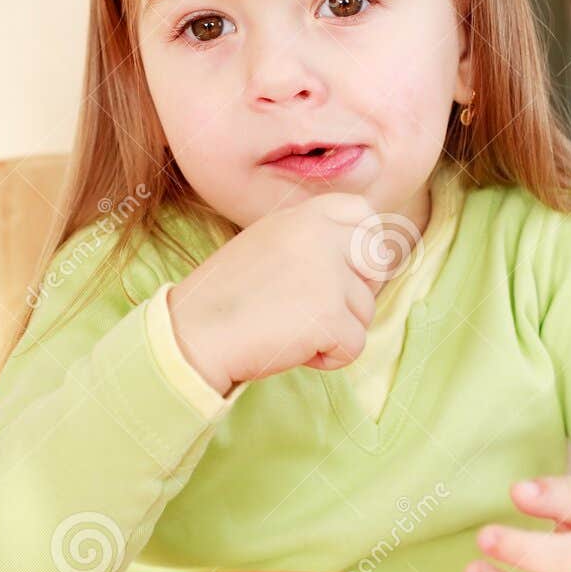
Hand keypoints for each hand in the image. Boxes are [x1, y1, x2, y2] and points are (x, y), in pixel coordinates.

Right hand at [167, 191, 391, 395]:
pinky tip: (295, 349)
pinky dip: (330, 358)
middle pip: (375, 265)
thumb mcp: (269, 242)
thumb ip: (312, 238)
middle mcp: (320, 235)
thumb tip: (364, 253)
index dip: (361, 248)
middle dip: (356, 293)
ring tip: (292, 328)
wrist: (194, 333)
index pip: (363, 213)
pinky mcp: (328, 315)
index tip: (341, 274)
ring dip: (337, 329)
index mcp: (305, 214)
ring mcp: (327, 274)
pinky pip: (355, 345)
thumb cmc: (229, 297)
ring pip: (366, 310)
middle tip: (318, 309)